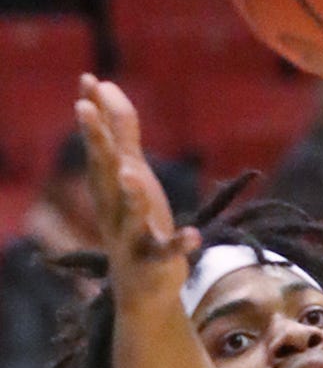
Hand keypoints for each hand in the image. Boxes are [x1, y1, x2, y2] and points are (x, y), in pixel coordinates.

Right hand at [75, 76, 197, 295]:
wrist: (142, 288)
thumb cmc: (137, 223)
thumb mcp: (131, 176)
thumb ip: (121, 134)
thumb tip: (105, 88)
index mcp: (109, 187)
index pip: (99, 145)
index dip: (94, 114)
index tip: (88, 78)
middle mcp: (113, 208)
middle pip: (103, 172)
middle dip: (96, 141)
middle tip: (85, 108)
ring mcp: (131, 236)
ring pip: (128, 214)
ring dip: (130, 195)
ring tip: (131, 173)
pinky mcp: (153, 263)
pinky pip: (166, 252)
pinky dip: (178, 244)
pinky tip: (192, 236)